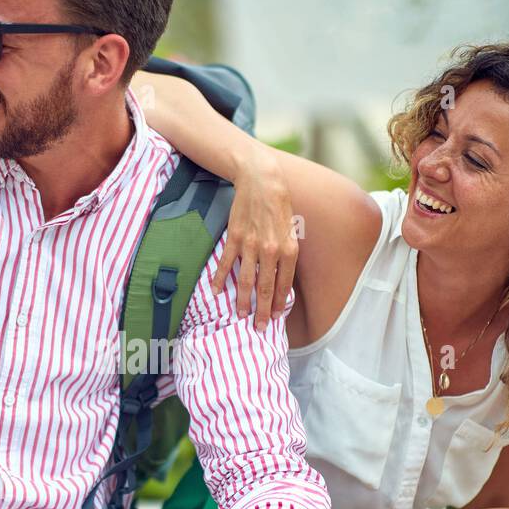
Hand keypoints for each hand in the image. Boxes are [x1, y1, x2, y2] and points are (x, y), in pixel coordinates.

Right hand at [211, 150, 298, 330]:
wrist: (261, 180)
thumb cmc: (280, 204)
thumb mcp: (292, 230)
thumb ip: (287, 254)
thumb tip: (281, 278)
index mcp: (289, 249)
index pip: (284, 284)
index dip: (279, 303)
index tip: (276, 317)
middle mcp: (271, 250)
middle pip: (265, 287)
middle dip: (262, 311)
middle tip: (259, 327)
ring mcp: (251, 245)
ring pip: (246, 280)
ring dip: (243, 301)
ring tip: (241, 315)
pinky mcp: (235, 238)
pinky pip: (226, 263)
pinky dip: (220, 279)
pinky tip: (216, 291)